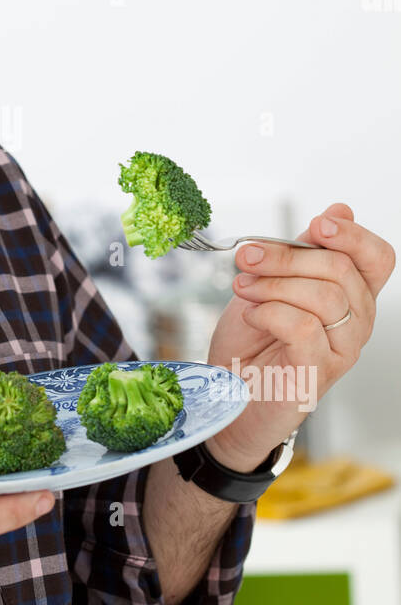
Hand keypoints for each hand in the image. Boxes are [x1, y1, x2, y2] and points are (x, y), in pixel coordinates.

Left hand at [206, 204, 394, 470]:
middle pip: (341, 270)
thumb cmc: (251, 341)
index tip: (314, 225)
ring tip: (242, 287)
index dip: (352, 235)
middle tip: (247, 257)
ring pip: (323, 296)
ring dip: (272, 284)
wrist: (227, 394)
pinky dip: (269, 313)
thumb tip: (339, 210)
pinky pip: (303, 327)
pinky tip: (250, 316)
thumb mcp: (272, 283)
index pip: (377, 258)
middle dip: (287, 256)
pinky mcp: (317, 373)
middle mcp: (356, 322)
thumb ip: (302, 251)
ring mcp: (341, 350)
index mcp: (351, 295)